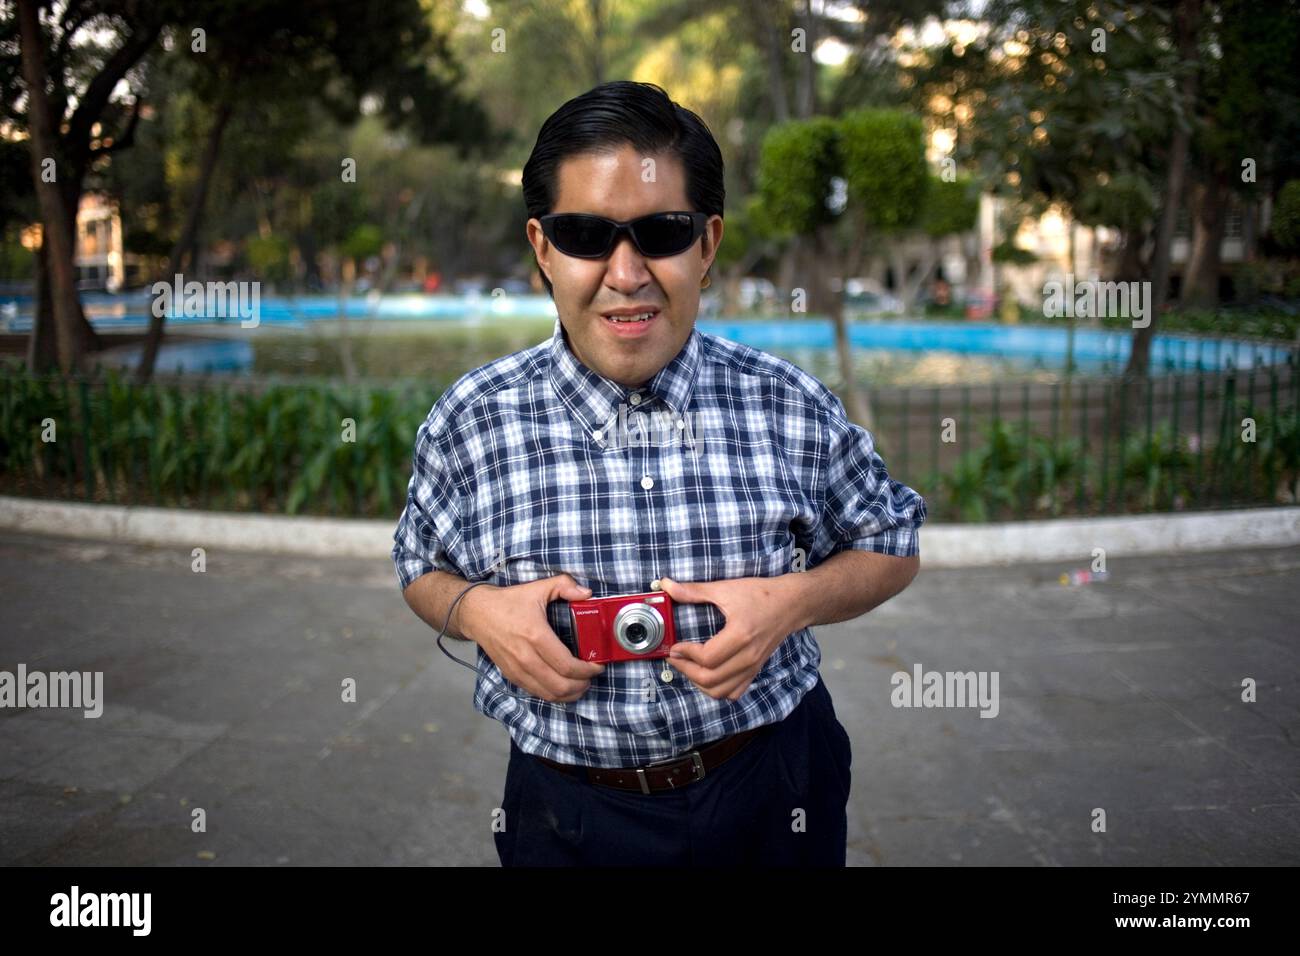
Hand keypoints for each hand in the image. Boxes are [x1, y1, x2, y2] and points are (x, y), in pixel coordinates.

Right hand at [459, 574, 604, 702]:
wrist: (476, 614)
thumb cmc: (508, 602)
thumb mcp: (537, 588)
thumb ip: (564, 585)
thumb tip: (587, 593)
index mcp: (536, 636)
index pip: (567, 665)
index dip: (587, 670)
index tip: (597, 666)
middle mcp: (526, 657)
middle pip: (560, 685)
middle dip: (581, 685)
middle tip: (591, 677)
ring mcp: (517, 669)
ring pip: (549, 694)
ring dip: (569, 694)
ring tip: (580, 685)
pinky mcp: (511, 675)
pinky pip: (536, 692)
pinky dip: (552, 694)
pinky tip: (562, 687)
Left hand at [657, 574, 802, 701]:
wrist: (792, 604)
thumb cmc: (762, 594)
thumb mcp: (726, 588)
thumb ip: (694, 590)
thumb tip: (667, 585)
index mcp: (740, 636)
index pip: (707, 658)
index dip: (686, 654)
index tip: (675, 646)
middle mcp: (748, 656)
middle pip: (711, 679)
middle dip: (686, 671)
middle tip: (675, 658)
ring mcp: (753, 666)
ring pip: (721, 691)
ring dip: (699, 683)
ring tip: (688, 667)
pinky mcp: (755, 670)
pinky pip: (734, 692)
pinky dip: (717, 689)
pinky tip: (707, 675)